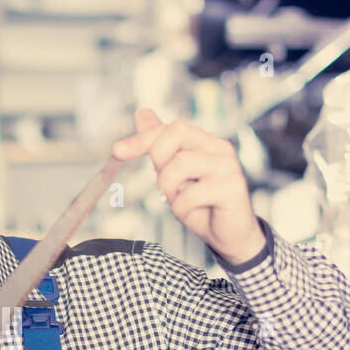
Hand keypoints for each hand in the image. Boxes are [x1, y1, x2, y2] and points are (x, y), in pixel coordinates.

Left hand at [112, 107, 263, 264]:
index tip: (117, 151)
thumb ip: (161, 146)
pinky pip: (191, 194)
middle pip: (177, 134)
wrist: (230, 236)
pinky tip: (193, 213)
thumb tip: (142, 113)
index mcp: (207, 143)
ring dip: (170, 189)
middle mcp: (220, 149)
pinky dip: (182, 209)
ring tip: (181, 201)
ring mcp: (229, 167)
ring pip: (180, 163)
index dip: (142, 138)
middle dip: (159, 161)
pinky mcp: (232, 188)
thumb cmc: (203, 205)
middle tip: (167, 187)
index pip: (172, 127)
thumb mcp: (175, 174)